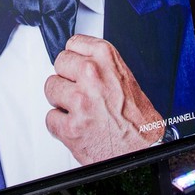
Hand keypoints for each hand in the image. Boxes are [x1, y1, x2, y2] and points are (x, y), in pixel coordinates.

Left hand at [43, 35, 164, 162]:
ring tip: (78, 109)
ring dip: (61, 100)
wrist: (143, 151)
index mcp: (106, 59)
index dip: (75, 57)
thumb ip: (103, 67)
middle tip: (78, 89)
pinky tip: (76, 126)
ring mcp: (79, 101)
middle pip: (59, 63)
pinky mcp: (69, 127)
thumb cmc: (139, 121)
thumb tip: (82, 61)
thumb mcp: (126, 79)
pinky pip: (50, 118)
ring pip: (50, 88)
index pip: (74, 43)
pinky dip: (60, 125)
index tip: (76, 64)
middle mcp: (91, 75)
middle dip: (67, 77)